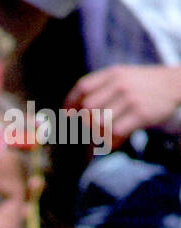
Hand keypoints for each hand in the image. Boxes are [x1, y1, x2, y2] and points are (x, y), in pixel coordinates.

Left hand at [65, 65, 180, 146]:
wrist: (174, 84)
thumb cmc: (144, 85)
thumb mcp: (124, 76)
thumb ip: (103, 87)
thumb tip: (77, 109)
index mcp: (113, 74)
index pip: (83, 87)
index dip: (70, 103)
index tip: (66, 116)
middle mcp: (119, 84)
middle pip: (87, 108)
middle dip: (84, 123)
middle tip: (88, 131)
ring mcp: (130, 98)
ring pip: (99, 122)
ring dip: (96, 135)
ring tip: (101, 139)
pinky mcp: (140, 113)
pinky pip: (115, 132)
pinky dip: (110, 142)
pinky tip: (113, 143)